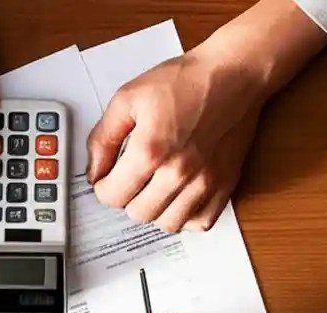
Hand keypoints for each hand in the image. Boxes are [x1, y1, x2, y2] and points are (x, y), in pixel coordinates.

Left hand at [87, 0, 326, 232]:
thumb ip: (103, 138)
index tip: (108, 178)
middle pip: (138, 214)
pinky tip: (180, 197)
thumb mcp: (128, 98)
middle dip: (128, 199)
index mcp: (150, 151)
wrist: (233, 74)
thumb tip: (94, 172)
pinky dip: (188, 216)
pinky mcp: (225, 184)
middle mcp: (178, 172)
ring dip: (157, 210)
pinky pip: (202, 222)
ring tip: (155, 189)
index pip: (112, 197)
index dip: (103, 188)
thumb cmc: (185, 81)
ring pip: (169, 224)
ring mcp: (204, 182)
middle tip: (132, 179)